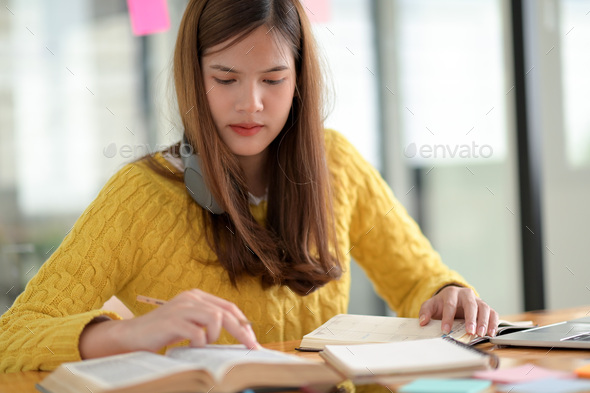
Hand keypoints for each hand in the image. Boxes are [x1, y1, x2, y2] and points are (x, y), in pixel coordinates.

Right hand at [80, 289, 259, 358]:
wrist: (132, 336)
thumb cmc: (164, 332)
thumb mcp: (190, 323)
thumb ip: (208, 323)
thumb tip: (238, 334)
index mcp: (197, 296)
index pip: (229, 307)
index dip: (244, 323)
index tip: (252, 340)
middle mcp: (191, 298)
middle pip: (227, 313)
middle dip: (242, 332)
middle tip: (251, 347)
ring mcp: (182, 307)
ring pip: (216, 318)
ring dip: (215, 336)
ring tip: (205, 344)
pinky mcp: (172, 320)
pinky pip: (198, 332)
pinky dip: (200, 343)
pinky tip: (192, 346)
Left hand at [418, 285, 498, 336]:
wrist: (452, 299)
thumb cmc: (441, 304)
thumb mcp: (430, 305)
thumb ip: (425, 311)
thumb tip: (423, 322)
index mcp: (451, 293)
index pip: (450, 304)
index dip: (448, 318)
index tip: (446, 330)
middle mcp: (466, 294)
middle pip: (470, 304)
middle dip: (471, 318)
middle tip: (470, 331)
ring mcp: (477, 300)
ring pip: (484, 308)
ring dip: (484, 322)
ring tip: (481, 333)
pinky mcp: (486, 307)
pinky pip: (493, 313)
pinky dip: (494, 323)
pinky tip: (491, 333)